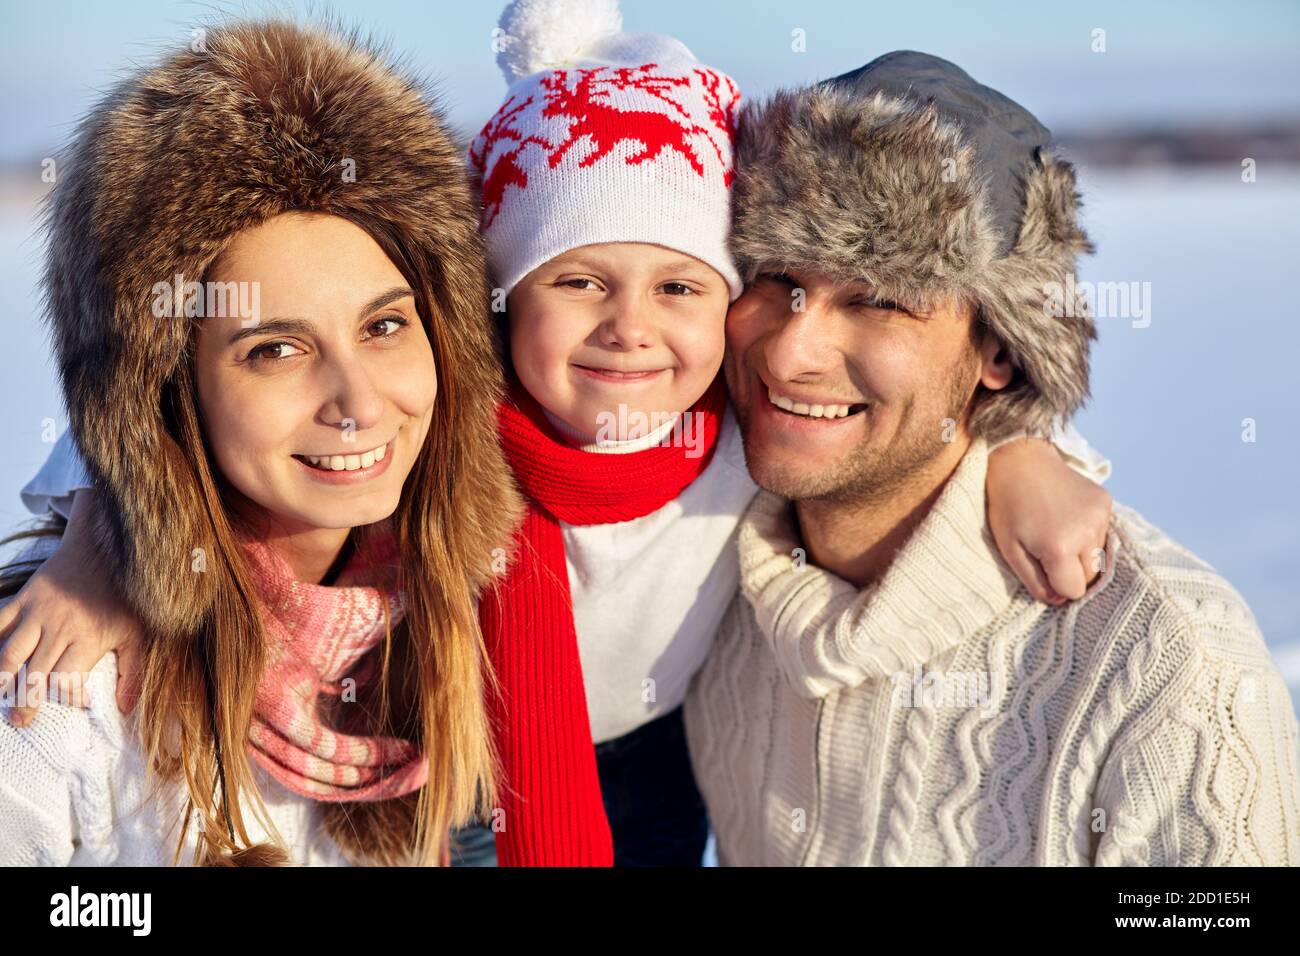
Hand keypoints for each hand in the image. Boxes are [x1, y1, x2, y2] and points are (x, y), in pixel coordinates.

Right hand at [0, 489, 143, 725]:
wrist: (103, 550)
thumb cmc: (124, 597)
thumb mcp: (137, 633)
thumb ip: (133, 671)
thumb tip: (127, 709)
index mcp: (88, 638)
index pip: (67, 680)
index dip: (68, 699)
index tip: (75, 707)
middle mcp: (58, 628)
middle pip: (34, 673)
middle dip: (27, 701)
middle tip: (21, 721)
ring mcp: (36, 612)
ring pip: (9, 654)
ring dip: (1, 679)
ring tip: (0, 697)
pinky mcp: (22, 599)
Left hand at [987, 437, 1112, 604]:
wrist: (1021, 461)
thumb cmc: (1009, 507)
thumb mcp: (1010, 549)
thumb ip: (1034, 581)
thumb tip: (1059, 600)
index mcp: (1058, 547)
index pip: (1073, 590)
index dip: (1058, 584)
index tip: (1044, 570)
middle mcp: (1086, 533)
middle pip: (1090, 576)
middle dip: (1071, 571)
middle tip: (1048, 550)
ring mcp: (1099, 516)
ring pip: (1099, 556)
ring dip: (1081, 552)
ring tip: (1057, 530)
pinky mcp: (1105, 503)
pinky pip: (1103, 534)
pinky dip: (1088, 533)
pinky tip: (1068, 517)